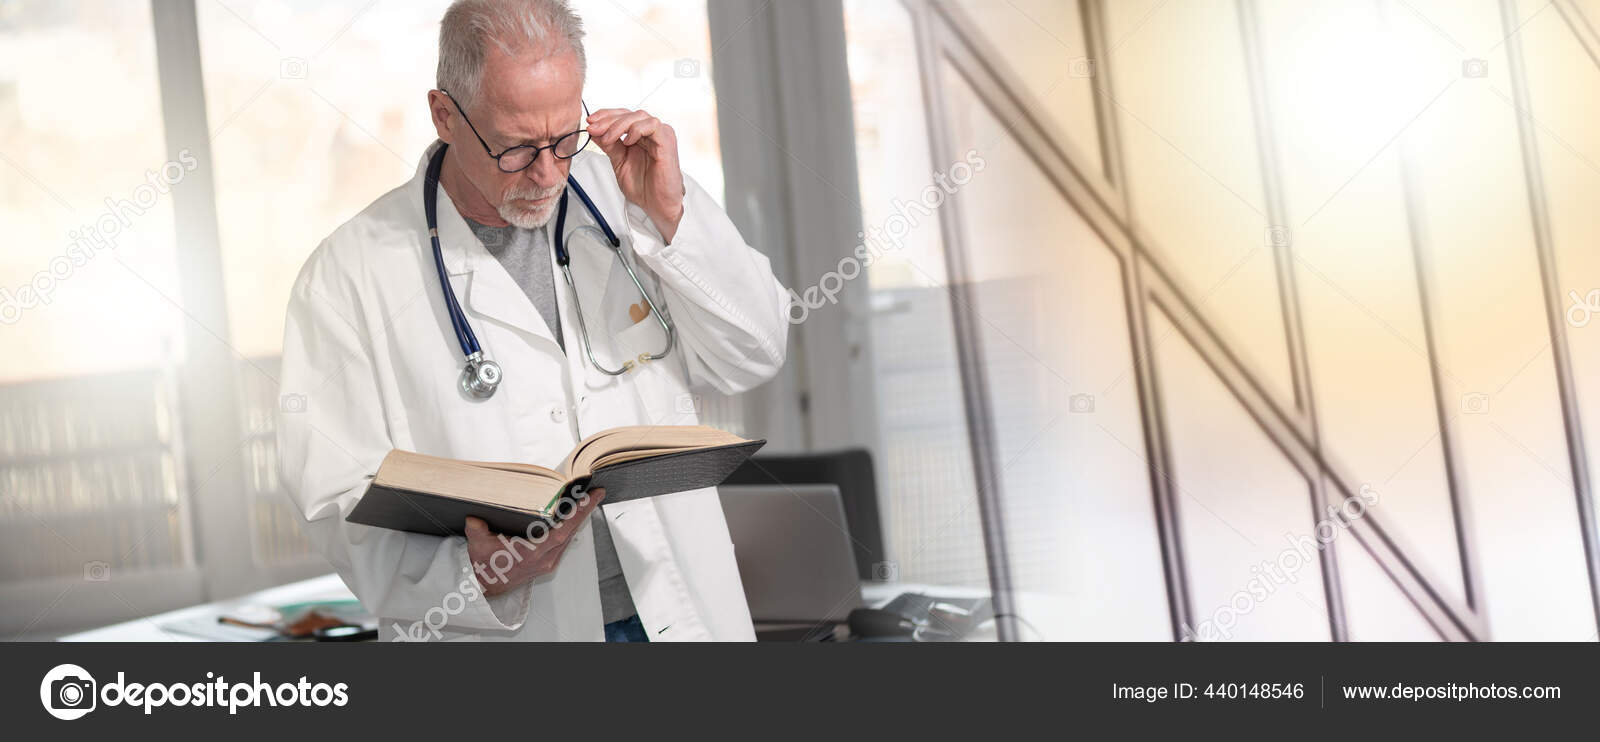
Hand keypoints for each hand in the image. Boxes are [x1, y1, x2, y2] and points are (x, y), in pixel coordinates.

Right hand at [465, 488, 604, 595]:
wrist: (487, 586)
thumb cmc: (485, 565)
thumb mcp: (477, 546)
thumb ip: (476, 531)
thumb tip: (475, 519)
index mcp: (530, 555)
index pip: (560, 533)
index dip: (576, 516)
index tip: (589, 500)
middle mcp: (544, 560)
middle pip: (570, 533)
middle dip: (584, 512)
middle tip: (597, 493)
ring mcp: (548, 562)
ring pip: (569, 538)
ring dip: (580, 519)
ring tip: (590, 499)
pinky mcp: (548, 563)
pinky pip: (564, 542)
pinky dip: (571, 527)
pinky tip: (575, 515)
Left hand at [586, 108, 684, 241]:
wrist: (656, 204)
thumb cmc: (643, 186)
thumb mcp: (618, 161)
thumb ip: (609, 145)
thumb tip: (593, 130)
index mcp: (640, 135)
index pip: (622, 116)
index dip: (605, 116)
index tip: (589, 122)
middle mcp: (651, 132)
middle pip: (628, 114)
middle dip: (608, 120)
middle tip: (593, 129)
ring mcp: (660, 135)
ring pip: (639, 116)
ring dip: (619, 125)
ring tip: (608, 139)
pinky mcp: (667, 141)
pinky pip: (652, 126)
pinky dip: (637, 130)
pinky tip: (627, 141)